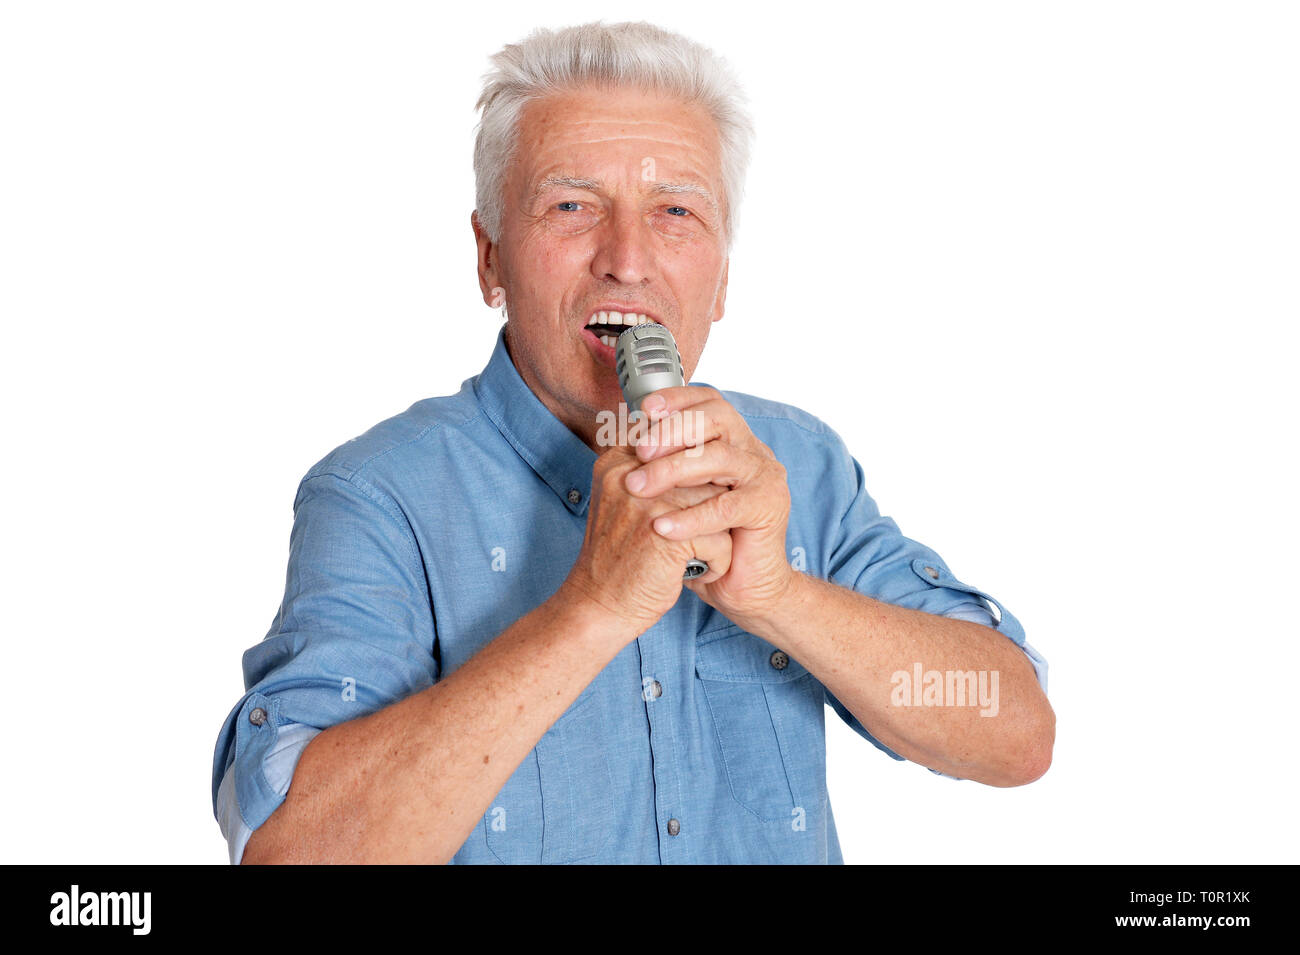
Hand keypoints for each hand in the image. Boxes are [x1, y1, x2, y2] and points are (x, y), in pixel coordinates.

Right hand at [563, 444, 733, 636]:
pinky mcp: (665, 536)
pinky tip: (697, 573)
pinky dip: (718, 561)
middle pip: (705, 472)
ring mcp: (646, 503)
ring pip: (719, 502)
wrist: (599, 606)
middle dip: (711, 507)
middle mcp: (629, 474)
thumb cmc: (621, 556)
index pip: (678, 445)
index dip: (697, 478)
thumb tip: (705, 446)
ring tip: (698, 555)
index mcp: (618, 461)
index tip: (690, 510)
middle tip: (697, 536)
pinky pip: (721, 537)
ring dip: (718, 534)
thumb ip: (653, 472)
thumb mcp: (626, 502)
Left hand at [623, 387, 796, 630]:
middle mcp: (754, 450)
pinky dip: (691, 516)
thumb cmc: (704, 538)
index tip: (643, 409)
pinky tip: (662, 526)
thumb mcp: (676, 494)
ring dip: (673, 470)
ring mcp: (765, 476)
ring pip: (719, 457)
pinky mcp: (769, 506)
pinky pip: (726, 506)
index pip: (709, 401)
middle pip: (718, 418)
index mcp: (733, 440)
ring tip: (638, 488)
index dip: (678, 399)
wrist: (741, 585)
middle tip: (639, 451)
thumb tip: (621, 429)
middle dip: (673, 430)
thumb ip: (659, 461)